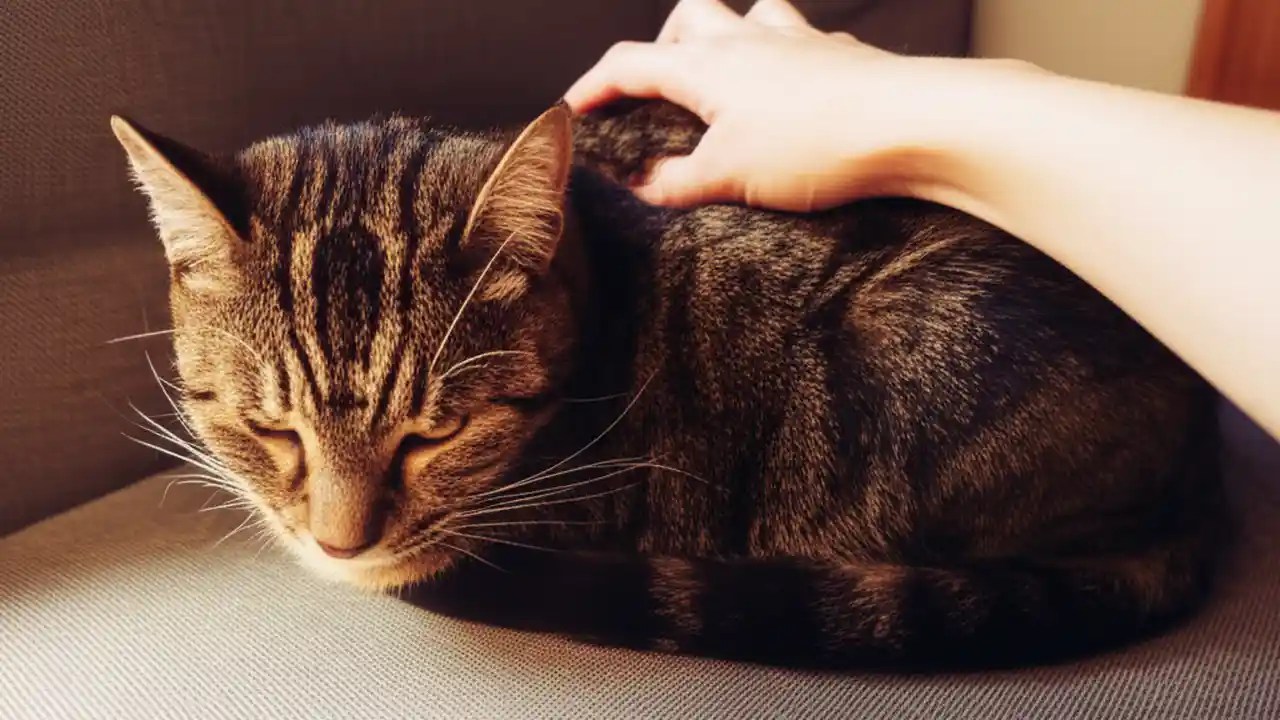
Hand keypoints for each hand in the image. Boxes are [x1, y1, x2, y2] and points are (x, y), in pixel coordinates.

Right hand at [565, 0, 924, 210]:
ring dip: (729, 38)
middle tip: (659, 89)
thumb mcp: (729, 175)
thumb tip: (642, 187)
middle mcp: (747, 41)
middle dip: (662, 46)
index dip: (592, 87)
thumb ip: (677, 182)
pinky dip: (785, 59)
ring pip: (749, 13)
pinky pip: (801, 40)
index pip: (628, 64)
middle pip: (687, 16)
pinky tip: (794, 93)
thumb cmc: (818, 143)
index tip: (572, 111)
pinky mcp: (839, 58)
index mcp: (706, 66)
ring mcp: (797, 42)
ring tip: (727, 80)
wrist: (912, 123)